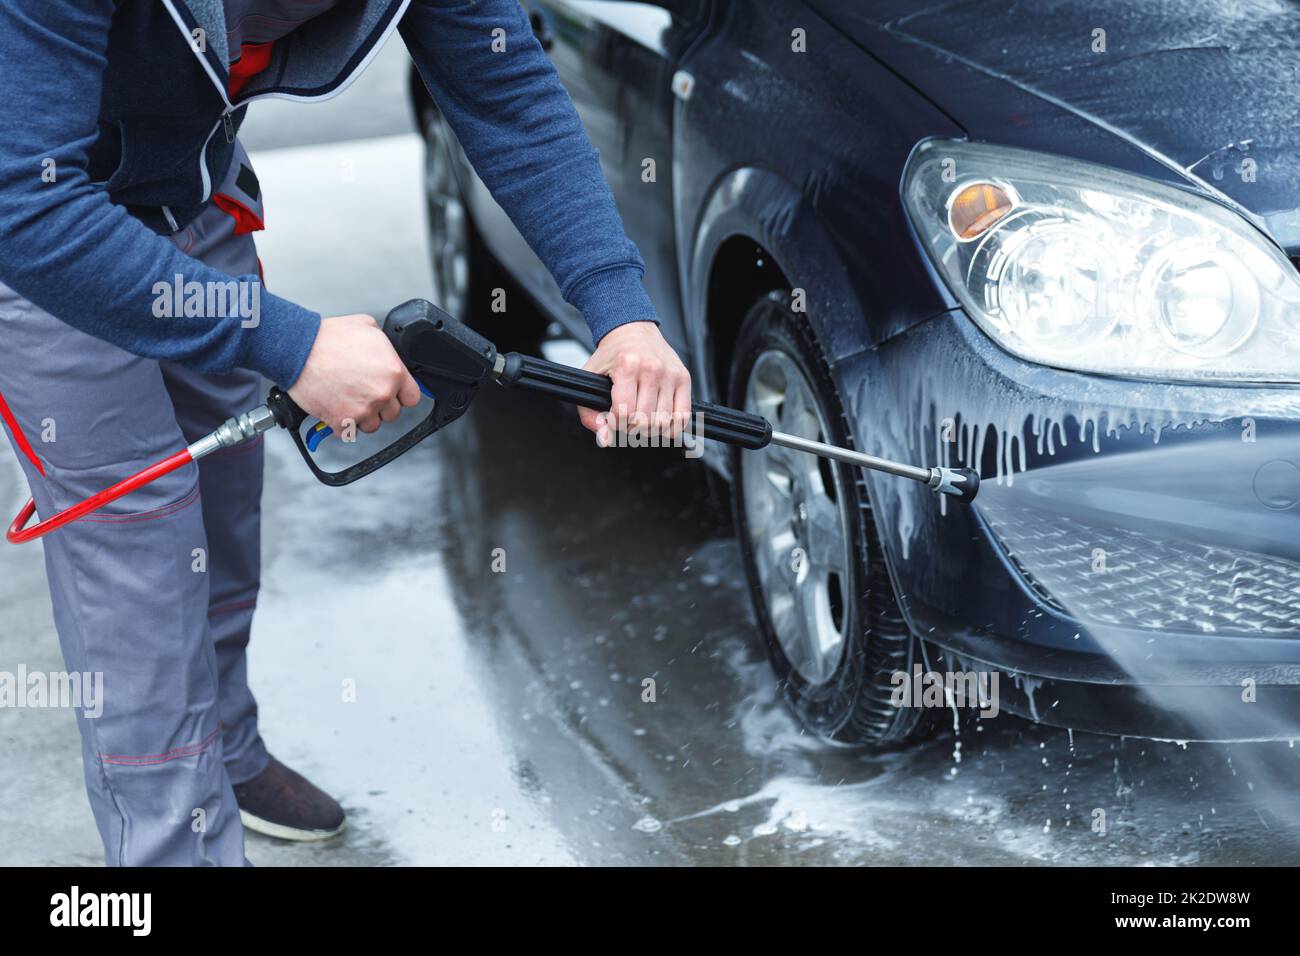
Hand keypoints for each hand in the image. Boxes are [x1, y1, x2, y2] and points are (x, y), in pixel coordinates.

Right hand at [288, 314, 420, 433]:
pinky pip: (349, 432)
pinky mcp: (342, 421)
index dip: (402, 395)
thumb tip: (388, 355)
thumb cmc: (328, 338)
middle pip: (392, 413)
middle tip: (364, 393)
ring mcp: (363, 409)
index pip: (412, 397)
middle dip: (381, 405)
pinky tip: (337, 408)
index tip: (394, 394)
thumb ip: (385, 347)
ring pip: (372, 425)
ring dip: (363, 416)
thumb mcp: (368, 328)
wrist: (298, 349)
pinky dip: (343, 424)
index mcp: (393, 372)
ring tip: (349, 400)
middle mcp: (381, 393)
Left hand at [579, 321, 690, 445]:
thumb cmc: (613, 355)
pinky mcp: (684, 378)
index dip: (615, 423)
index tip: (613, 418)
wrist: (634, 330)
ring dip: (650, 430)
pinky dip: (672, 428)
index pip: (624, 412)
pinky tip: (661, 424)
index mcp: (627, 365)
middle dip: (631, 429)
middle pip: (644, 420)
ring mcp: (670, 374)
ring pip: (663, 422)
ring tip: (641, 421)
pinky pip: (683, 416)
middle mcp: (652, 368)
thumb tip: (605, 440)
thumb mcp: (590, 377)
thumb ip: (589, 412)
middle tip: (627, 422)